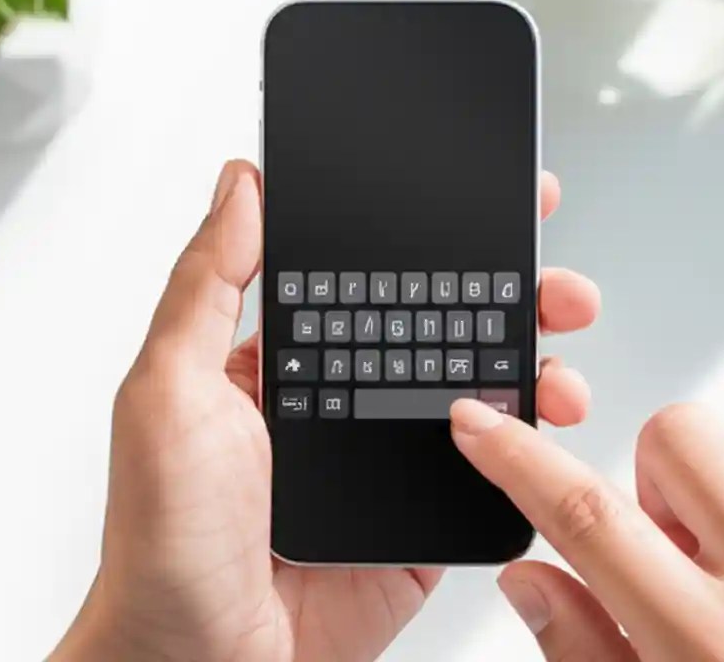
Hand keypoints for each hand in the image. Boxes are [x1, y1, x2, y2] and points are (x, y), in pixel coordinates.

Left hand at [49, 160, 600, 661]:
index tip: (484, 200)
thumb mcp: (167, 390)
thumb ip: (208, 284)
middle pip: (443, 326)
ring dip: (535, 363)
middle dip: (511, 292)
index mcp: (284, 357)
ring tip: (561, 354)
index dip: (429, 234)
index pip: (368, 273)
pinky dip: (531, 445)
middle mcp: (342, 398)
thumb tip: (239, 185)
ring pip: (480, 391)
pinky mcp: (423, 519)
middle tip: (553, 281)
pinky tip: (547, 423)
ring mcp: (387, 458)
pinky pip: (490, 470)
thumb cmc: (163, 538)